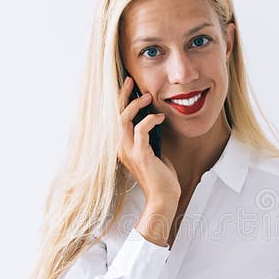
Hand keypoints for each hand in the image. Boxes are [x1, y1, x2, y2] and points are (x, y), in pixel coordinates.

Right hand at [118, 75, 180, 203]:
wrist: (163, 198)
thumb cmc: (161, 177)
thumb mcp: (153, 152)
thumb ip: (149, 138)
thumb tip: (152, 120)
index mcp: (122, 146)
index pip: (116, 118)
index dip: (120, 100)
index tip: (128, 85)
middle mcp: (121, 147)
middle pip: (116, 114)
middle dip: (123, 95)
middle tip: (130, 80)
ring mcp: (129, 151)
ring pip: (124, 119)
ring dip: (135, 104)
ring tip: (148, 96)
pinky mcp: (141, 155)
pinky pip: (141, 130)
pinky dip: (150, 120)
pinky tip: (159, 117)